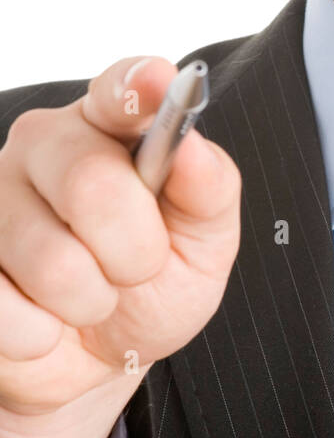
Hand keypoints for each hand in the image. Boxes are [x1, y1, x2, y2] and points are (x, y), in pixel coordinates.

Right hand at [0, 55, 240, 417]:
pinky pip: (3, 311)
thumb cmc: (154, 286)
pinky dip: (40, 336)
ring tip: (88, 296)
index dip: (138, 87)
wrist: (100, 357)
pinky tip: (42, 321)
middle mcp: (43, 147)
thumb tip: (194, 149)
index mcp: (109, 127)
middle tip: (135, 268)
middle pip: (93, 186)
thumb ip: (208, 191)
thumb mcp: (203, 243)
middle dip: (135, 253)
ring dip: (89, 303)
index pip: (120, 91)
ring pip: (53, 265)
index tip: (158, 80)